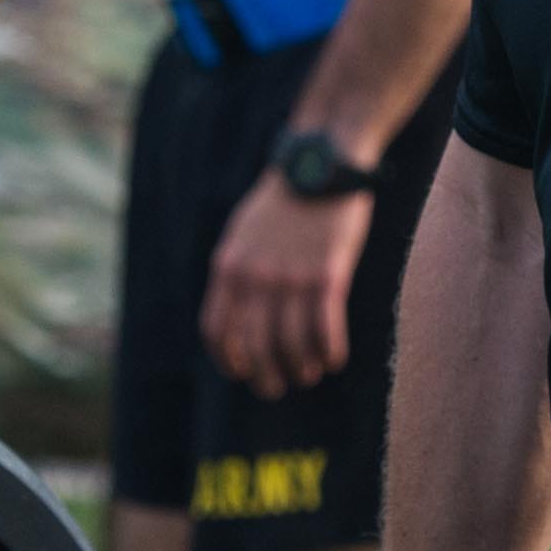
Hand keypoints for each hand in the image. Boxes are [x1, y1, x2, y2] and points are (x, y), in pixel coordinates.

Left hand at [204, 175, 375, 396]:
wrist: (320, 165)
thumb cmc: (284, 199)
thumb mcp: (243, 231)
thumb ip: (237, 270)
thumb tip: (236, 313)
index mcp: (228, 267)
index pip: (217, 329)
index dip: (228, 359)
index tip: (241, 371)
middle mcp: (255, 278)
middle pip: (254, 346)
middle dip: (265, 375)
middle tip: (277, 386)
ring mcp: (291, 278)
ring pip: (291, 344)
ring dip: (300, 367)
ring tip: (308, 374)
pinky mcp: (327, 275)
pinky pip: (324, 328)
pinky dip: (328, 351)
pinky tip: (333, 358)